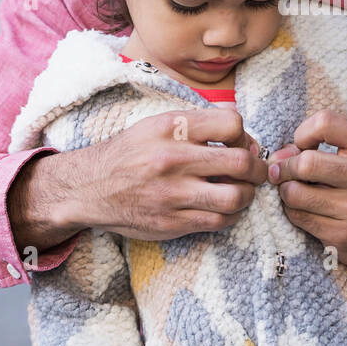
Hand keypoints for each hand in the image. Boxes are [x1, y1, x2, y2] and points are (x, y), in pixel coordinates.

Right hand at [12, 108, 268, 250]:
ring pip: (236, 197)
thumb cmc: (129, 153)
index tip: (241, 143)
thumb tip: (241, 129)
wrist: (89, 188)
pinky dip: (231, 215)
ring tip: (242, 191)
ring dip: (247, 195)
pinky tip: (224, 208)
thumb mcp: (157, 124)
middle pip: (241, 162)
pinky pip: (219, 221)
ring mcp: (173, 194)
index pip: (232, 124)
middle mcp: (173, 159)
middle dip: (258, 168)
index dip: (244, 135)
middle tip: (256, 171)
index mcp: (172, 127)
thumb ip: (197, 123)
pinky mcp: (172, 223)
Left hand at [266, 110, 346, 270]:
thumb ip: (323, 145)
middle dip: (285, 167)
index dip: (303, 133)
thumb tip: (278, 156)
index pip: (324, 122)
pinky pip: (299, 217)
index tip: (303, 145)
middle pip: (305, 163)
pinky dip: (293, 210)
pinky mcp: (343, 236)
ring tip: (294, 189)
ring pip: (295, 194)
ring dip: (286, 190)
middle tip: (283, 171)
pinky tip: (305, 208)